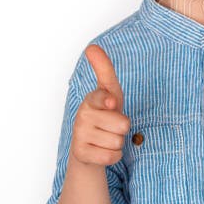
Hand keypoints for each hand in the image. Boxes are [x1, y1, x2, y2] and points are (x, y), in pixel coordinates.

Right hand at [69, 44, 130, 167]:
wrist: (89, 145)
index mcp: (90, 100)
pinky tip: (102, 150)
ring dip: (117, 142)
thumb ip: (104, 69)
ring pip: (118, 141)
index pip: (101, 98)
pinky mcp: (81, 154)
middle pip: (122, 124)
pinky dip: (113, 155)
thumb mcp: (109, 91)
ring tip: (106, 137)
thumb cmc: (104, 114)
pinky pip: (112, 156)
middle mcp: (82, 117)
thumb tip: (91, 47)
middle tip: (112, 126)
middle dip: (123, 128)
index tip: (110, 102)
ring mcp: (80, 136)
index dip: (107, 101)